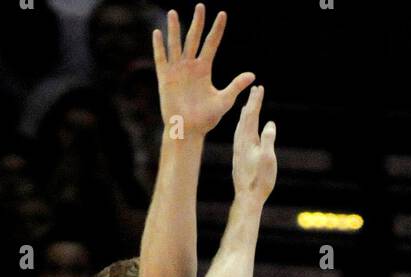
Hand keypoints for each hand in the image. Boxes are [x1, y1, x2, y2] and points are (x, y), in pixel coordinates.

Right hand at [153, 5, 253, 135]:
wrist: (188, 131)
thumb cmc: (206, 119)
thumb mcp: (224, 100)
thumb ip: (236, 85)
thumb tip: (253, 75)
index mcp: (204, 69)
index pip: (212, 44)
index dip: (217, 30)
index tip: (222, 14)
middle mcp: (190, 66)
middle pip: (194, 39)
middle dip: (197, 23)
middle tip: (200, 6)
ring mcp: (177, 71)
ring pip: (176, 45)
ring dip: (174, 29)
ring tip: (173, 13)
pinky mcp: (165, 79)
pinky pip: (161, 59)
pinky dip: (159, 47)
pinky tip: (158, 33)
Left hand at [232, 84, 276, 203]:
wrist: (247, 198)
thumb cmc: (260, 180)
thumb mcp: (268, 159)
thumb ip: (268, 139)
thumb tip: (270, 123)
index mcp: (248, 141)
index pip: (252, 115)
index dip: (256, 101)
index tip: (259, 88)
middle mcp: (241, 143)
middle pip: (245, 118)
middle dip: (251, 104)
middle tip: (254, 90)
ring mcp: (238, 151)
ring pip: (241, 128)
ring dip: (245, 115)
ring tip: (247, 106)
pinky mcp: (239, 159)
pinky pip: (240, 137)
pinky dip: (242, 128)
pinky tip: (243, 132)